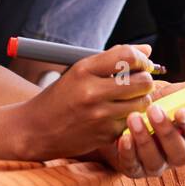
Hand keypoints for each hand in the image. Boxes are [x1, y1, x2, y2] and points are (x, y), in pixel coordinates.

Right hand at [19, 44, 161, 160]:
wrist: (36, 129)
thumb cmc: (61, 96)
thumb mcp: (80, 71)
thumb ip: (114, 58)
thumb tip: (147, 50)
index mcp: (84, 70)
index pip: (127, 56)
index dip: (141, 59)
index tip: (142, 64)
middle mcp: (92, 93)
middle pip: (142, 82)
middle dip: (146, 81)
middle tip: (139, 82)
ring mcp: (99, 117)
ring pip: (142, 104)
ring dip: (141, 100)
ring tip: (129, 98)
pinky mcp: (105, 136)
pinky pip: (131, 122)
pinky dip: (129, 118)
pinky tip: (116, 115)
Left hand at [94, 72, 184, 178]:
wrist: (124, 115)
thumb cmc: (155, 105)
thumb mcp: (174, 94)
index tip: (180, 110)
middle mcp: (173, 154)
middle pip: (178, 153)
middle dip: (167, 133)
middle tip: (154, 110)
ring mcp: (154, 164)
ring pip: (155, 161)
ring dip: (145, 140)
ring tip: (133, 118)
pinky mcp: (133, 169)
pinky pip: (132, 167)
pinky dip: (128, 153)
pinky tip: (122, 138)